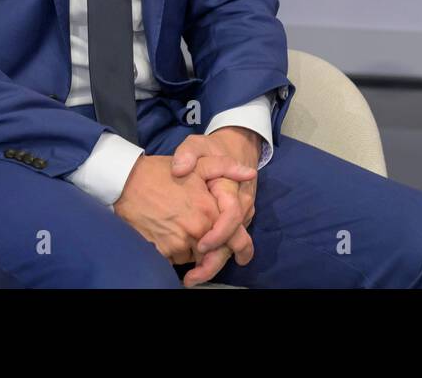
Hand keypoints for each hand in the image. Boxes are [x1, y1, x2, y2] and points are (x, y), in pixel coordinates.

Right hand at [113, 152, 255, 271]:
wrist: (126, 182)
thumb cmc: (162, 172)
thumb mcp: (198, 163)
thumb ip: (226, 167)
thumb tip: (250, 173)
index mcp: (209, 210)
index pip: (233, 237)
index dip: (237, 246)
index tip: (237, 251)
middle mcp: (197, 229)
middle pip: (213, 252)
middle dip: (211, 250)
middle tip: (202, 240)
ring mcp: (178, 243)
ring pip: (194, 257)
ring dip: (192, 250)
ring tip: (181, 230)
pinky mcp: (161, 251)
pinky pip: (175, 260)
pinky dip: (175, 253)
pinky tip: (168, 235)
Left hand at [169, 129, 261, 284]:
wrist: (233, 148)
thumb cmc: (210, 149)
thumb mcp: (197, 144)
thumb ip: (188, 154)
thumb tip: (179, 169)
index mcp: (232, 188)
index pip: (232, 217)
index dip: (219, 233)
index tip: (200, 245)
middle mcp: (242, 205)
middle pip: (236, 239)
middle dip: (216, 260)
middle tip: (194, 276)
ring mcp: (241, 216)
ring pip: (233, 246)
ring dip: (214, 263)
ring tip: (192, 278)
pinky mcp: (235, 222)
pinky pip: (229, 243)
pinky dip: (215, 257)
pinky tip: (197, 268)